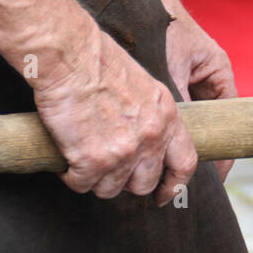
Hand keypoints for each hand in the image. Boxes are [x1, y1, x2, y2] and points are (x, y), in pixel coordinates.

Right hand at [34, 24, 197, 204]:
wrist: (72, 57)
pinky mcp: (93, 160)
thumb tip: (147, 138)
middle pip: (145, 183)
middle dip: (126, 182)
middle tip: (108, 171)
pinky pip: (82, 184)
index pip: (185, 164)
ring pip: (111, 188)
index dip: (174, 185)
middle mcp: (152, 138)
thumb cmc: (101, 64)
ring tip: (82, 158)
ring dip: (96, 179)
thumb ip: (152, 116)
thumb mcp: (146, 88)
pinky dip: (72, 176)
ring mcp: (124, 152)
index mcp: (168, 118)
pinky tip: (67, 159)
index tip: (164, 196)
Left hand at [157, 0, 238, 180]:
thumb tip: (172, 140)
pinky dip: (163, 124)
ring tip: (166, 165)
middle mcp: (206, 77)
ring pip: (189, 118)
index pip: (230, 119)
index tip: (216, 178)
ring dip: (178, 137)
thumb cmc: (161, 24)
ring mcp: (187, 77)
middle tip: (185, 178)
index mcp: (219, 72)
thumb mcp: (171, 68)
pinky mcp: (167, 77)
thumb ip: (176, 102)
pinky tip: (150, 141)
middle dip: (198, 148)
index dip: (224, 149)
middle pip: (210, 122)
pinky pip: (172, 108)